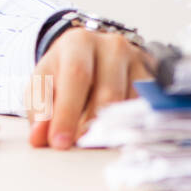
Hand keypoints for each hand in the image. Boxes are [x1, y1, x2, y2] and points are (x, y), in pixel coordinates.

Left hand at [24, 27, 154, 148]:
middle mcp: (112, 47)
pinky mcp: (152, 78)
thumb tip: (38, 137)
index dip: (67, 112)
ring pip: (128, 105)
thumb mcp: (43, 83)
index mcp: (79, 42)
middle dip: (89, 126)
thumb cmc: (63, 70)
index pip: (76, 76)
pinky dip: (128, 126)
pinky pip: (144, 109)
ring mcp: (137, 61)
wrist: (90, 55)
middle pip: (107, 93)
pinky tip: (114, 133)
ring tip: (92, 142)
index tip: (59, 142)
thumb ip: (39, 109)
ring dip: (109, 129)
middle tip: (77, 147)